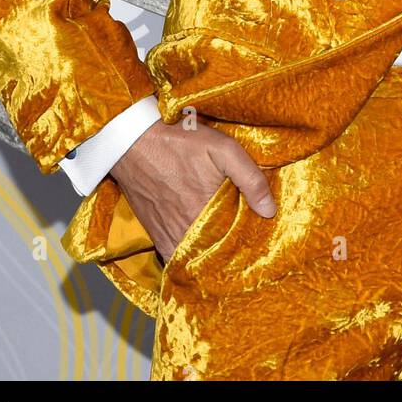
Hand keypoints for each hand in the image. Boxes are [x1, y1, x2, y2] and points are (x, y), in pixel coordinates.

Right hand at [109, 118, 276, 264]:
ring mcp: (167, 236)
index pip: (234, 245)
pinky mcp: (155, 234)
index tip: (260, 243)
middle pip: (215, 255)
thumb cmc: (179, 142)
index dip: (248, 246)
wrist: (132, 141)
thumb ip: (250, 178)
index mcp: (205, 214)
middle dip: (231, 255)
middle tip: (247, 250)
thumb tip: (269, 211)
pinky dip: (188, 260)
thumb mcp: (222, 149)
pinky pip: (175, 258)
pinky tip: (201, 251)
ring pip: (195, 260)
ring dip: (210, 258)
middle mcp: (184, 232)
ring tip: (227, 252)